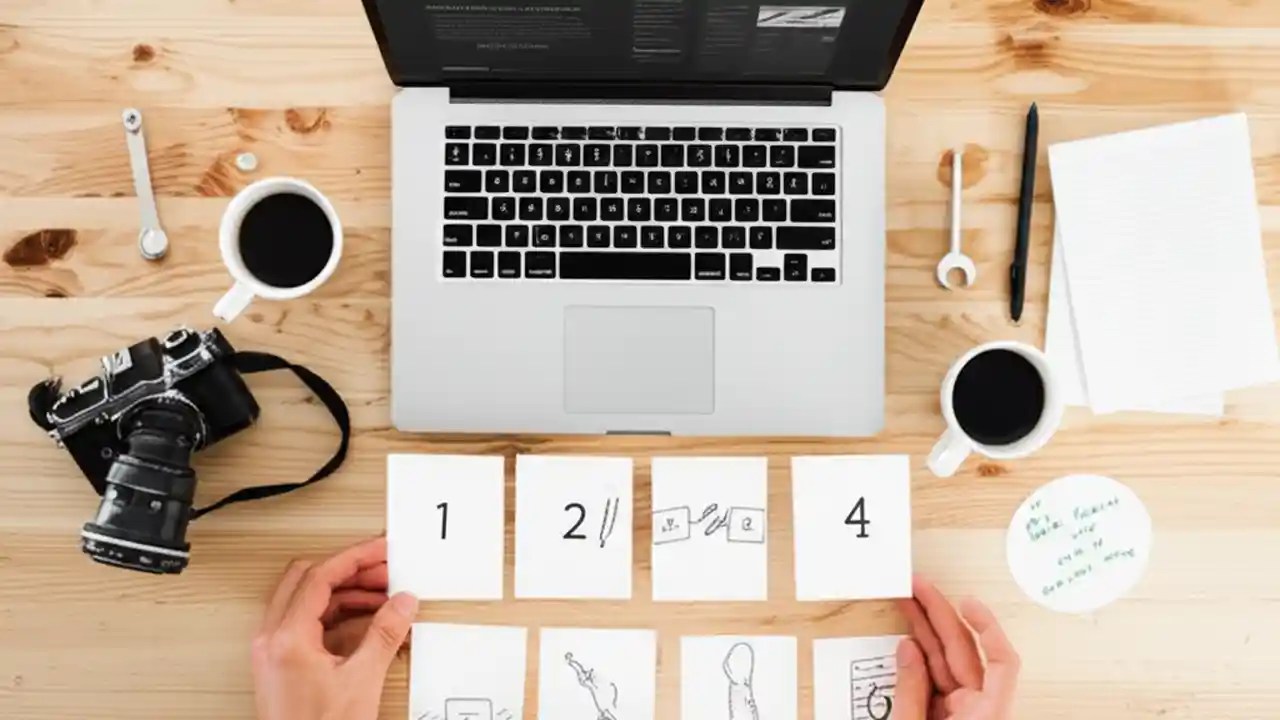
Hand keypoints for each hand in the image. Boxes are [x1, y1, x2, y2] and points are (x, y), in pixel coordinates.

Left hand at [252, 536, 417, 719]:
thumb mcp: (362, 681)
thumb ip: (385, 634)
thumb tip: (402, 603)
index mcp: (286, 637)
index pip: (320, 576)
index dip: (355, 557)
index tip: (380, 550)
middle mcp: (271, 639)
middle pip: (308, 579)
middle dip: (350, 570)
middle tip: (384, 570)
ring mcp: (273, 652)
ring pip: (306, 600)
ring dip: (344, 593)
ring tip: (383, 597)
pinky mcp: (280, 665)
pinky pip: (306, 622)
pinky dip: (336, 614)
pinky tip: (366, 622)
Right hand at [892, 577, 1019, 719]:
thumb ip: (911, 691)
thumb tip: (908, 651)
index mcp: (987, 713)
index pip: (1002, 661)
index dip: (987, 626)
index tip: (968, 602)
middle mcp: (981, 709)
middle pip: (964, 653)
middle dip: (939, 615)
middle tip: (920, 588)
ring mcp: (965, 712)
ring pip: (947, 662)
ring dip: (926, 630)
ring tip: (909, 601)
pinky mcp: (950, 717)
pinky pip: (937, 679)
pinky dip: (922, 657)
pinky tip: (911, 636)